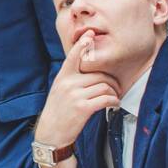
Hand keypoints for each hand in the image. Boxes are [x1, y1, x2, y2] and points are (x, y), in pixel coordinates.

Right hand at [33, 30, 120, 148]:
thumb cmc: (58, 111)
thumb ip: (72, 79)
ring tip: (114, 98)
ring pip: (104, 87)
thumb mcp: (59, 90)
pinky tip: (113, 104)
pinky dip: (113, 102)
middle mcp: (68, 83)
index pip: (73, 56)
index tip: (89, 34)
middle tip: (116, 89)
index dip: (82, 44)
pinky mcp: (83, 108)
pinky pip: (106, 99)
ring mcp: (75, 95)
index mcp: (63, 77)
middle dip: (111, 82)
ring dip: (114, 93)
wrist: (51, 133)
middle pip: (99, 75)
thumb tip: (91, 71)